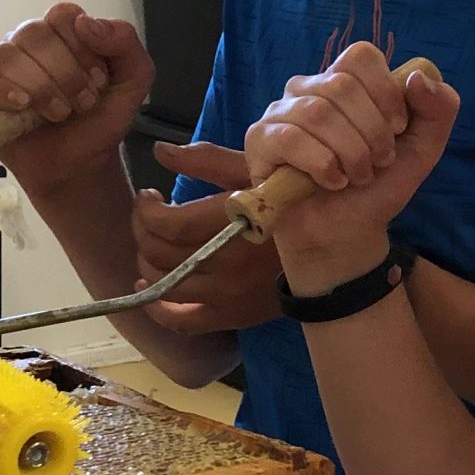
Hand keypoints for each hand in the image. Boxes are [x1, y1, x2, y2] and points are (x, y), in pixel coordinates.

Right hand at [0, 4, 151, 205]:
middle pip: (33, 33)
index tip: (98, 81)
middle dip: (64, 72)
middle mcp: (27, 44)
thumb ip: (125, 43)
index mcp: (61, 32)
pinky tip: (22, 106)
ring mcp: (0, 68)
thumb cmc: (101, 119)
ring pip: (6, 55)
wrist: (82, 165)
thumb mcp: (134, 80)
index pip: (63, 15)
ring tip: (60, 114)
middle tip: (83, 104)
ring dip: (40, 87)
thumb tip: (86, 22)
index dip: (82, 47)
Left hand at [131, 142, 285, 335]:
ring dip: (146, 263)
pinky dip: (159, 308)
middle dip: (143, 231)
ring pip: (164, 284)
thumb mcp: (255, 169)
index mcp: (233, 222)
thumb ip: (206, 160)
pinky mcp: (232, 317)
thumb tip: (161, 152)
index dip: (146, 210)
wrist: (332, 244)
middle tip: (149, 217)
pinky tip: (153, 289)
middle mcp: (227, 263)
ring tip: (153, 245)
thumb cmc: (292, 199)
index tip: (149, 197)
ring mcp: (228, 295)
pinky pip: (182, 321)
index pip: (168, 224)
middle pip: (160, 254)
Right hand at [243, 44, 459, 296]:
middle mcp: (309, 89)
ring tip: (357, 177)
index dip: (385, 93)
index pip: (361, 56)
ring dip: (350, 154)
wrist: (348, 233)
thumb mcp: (425, 148)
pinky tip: (333, 182)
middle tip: (378, 164)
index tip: (397, 130)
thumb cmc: (378, 186)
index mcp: (345, 81)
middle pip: (341, 85)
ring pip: (318, 113)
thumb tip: (416, 77)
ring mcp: (280, 112)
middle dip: (371, 133)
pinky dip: (322, 166)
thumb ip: (439, 108)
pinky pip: (290, 138)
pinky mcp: (260, 140)